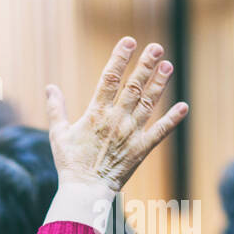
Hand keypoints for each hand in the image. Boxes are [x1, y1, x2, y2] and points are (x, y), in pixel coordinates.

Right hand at [45, 37, 188, 192]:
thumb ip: (56, 109)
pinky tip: (184, 107)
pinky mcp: (141, 149)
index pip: (110, 78)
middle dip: (145, 65)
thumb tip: (50, 87)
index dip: (120, 58)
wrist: (85, 192)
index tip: (129, 41)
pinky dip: (172, 120)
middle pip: (134, 86)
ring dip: (159, 84)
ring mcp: (131, 134)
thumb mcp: (59, 134)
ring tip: (168, 65)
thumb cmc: (70, 164)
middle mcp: (116, 119)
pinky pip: (160, 132)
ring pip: (148, 103)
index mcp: (96, 113)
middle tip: (156, 47)